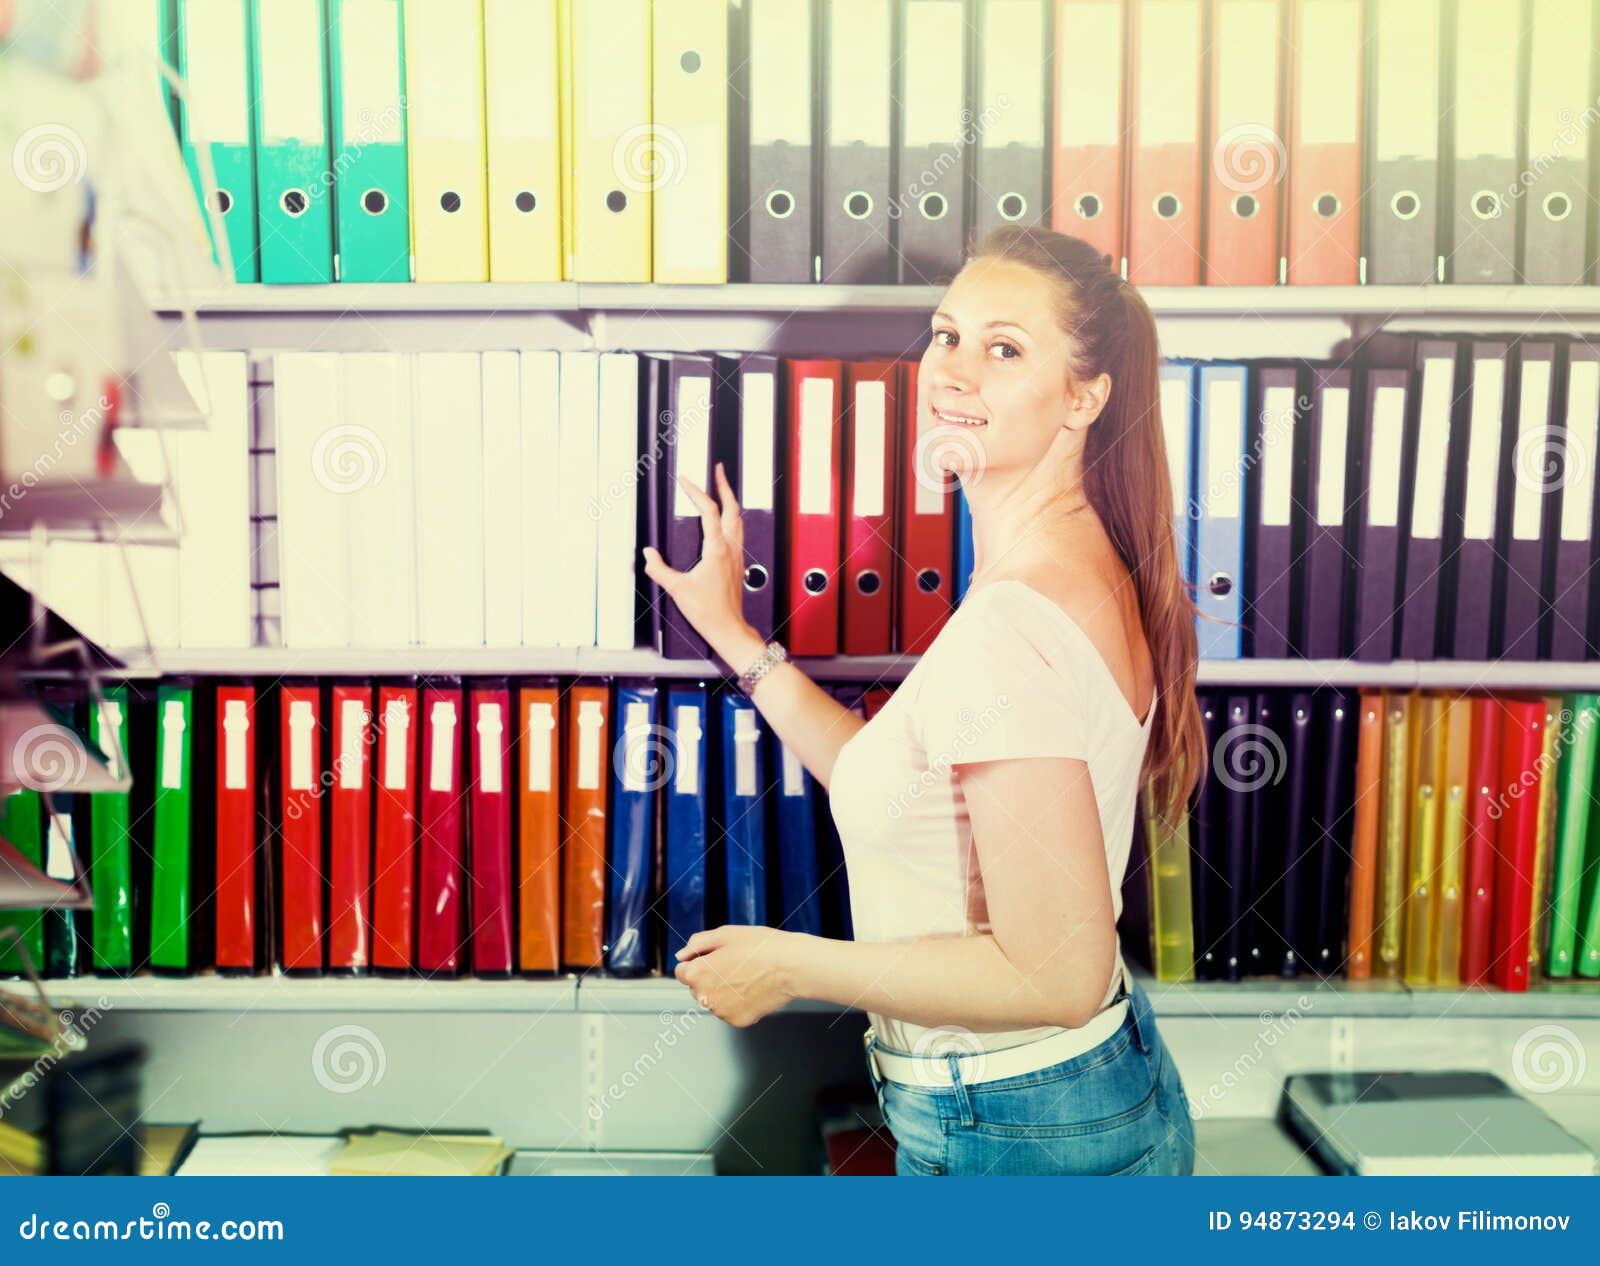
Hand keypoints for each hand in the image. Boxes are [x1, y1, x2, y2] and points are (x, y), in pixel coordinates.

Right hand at [641, 463, 756, 662]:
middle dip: (724, 485)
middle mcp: (730, 548)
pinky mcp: (737, 563)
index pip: (709, 510)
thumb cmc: (708, 611)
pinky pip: (738, 531)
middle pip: (732, 507)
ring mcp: (737, 555)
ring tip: (722, 488)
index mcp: (717, 548)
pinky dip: (731, 517)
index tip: (685, 480)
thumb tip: (647, 554)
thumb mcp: (677, 589)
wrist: (728, 628)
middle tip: (717, 469)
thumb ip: (658, 569)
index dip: (696, 491)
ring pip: (738, 518)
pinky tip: (724, 520)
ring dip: (730, 500)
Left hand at [673, 925, 798, 1027]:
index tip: (714, 957)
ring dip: (722, 990)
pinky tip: (752, 988)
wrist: (791, 966)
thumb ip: (697, 944)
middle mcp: (704, 997)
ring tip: (746, 975)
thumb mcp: (725, 934)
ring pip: (713, 1000)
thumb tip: (681, 955)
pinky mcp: (737, 1021)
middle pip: (696, 987)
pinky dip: (737, 1002)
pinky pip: (730, 1010)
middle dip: (709, 976)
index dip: (698, 961)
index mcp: (697, 974)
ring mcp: (721, 1012)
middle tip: (734, 963)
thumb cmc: (761, 947)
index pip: (681, 971)